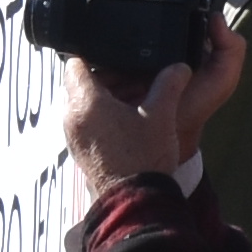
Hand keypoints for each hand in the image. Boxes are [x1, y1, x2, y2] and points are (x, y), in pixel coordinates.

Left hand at [58, 20, 241, 188]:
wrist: (135, 200)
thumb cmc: (144, 157)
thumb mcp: (162, 114)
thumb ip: (169, 84)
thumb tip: (179, 67)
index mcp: (86, 101)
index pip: (75, 62)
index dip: (93, 53)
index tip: (114, 52)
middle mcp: (71, 116)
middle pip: (78, 83)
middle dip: (103, 76)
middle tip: (132, 76)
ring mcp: (73, 135)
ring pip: (82, 103)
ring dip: (104, 98)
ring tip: (134, 99)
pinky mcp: (80, 150)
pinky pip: (85, 123)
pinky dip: (101, 117)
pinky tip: (128, 122)